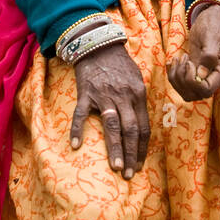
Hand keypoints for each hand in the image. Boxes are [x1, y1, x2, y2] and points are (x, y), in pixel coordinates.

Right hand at [71, 44, 148, 178]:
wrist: (98, 45)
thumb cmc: (119, 65)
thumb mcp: (137, 79)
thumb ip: (139, 101)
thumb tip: (142, 126)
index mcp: (138, 95)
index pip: (143, 127)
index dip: (142, 148)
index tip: (140, 165)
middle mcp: (124, 96)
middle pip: (131, 130)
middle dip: (132, 154)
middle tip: (129, 174)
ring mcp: (104, 95)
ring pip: (112, 125)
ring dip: (115, 148)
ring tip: (116, 167)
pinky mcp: (86, 93)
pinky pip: (81, 115)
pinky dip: (78, 130)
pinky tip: (77, 146)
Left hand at [168, 4, 219, 101]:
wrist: (214, 20)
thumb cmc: (214, 25)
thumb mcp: (211, 36)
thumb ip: (209, 55)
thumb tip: (201, 75)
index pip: (206, 89)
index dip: (192, 81)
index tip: (189, 62)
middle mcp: (217, 78)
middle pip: (196, 94)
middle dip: (182, 79)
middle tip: (182, 58)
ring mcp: (207, 78)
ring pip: (187, 93)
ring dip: (176, 78)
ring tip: (178, 58)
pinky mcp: (197, 75)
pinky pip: (183, 85)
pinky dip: (173, 75)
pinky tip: (172, 61)